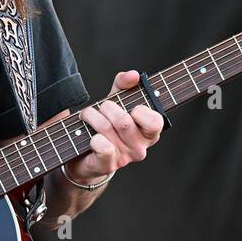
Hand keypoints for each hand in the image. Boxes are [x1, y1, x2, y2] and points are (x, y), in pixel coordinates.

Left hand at [65, 69, 163, 184]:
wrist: (86, 156)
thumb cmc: (106, 125)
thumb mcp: (116, 101)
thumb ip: (124, 85)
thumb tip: (133, 75)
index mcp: (149, 133)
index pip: (155, 121)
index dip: (140, 111)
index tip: (131, 108)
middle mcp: (140, 148)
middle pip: (123, 121)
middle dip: (106, 108)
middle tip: (101, 108)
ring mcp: (124, 158)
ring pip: (106, 128)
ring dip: (91, 116)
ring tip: (88, 117)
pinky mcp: (107, 165)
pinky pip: (102, 145)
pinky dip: (92, 136)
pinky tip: (89, 136)